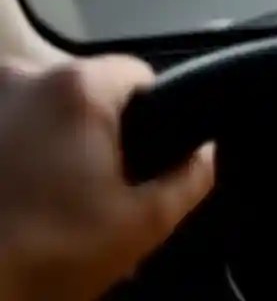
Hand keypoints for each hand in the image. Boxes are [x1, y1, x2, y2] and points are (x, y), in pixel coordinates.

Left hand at [0, 56, 213, 300]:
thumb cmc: (49, 253)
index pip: (138, 74)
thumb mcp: (142, 225)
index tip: (143, 160)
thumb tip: (206, 154)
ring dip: (54, 142)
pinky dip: (19, 154)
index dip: (154, 117)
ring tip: (57, 197)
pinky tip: (24, 198)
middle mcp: (22, 77)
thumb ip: (189, 179)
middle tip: (99, 190)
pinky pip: (10, 129)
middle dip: (98, 133)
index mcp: (76, 87)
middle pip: (86, 92)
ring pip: (43, 110)